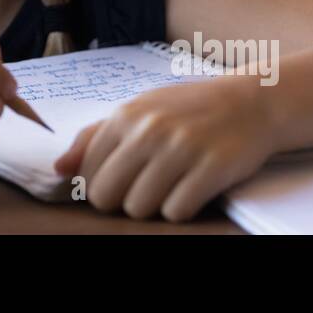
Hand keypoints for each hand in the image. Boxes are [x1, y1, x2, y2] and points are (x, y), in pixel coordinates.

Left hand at [52, 75, 278, 221]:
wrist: (253, 100)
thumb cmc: (189, 108)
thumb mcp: (139, 110)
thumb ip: (95, 137)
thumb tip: (59, 169)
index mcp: (126, 115)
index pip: (88, 173)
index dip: (102, 185)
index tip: (123, 180)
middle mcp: (149, 130)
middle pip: (106, 197)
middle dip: (122, 200)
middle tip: (145, 188)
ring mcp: (181, 149)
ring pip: (139, 208)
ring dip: (153, 206)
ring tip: (170, 185)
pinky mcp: (211, 169)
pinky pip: (176, 212)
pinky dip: (181, 209)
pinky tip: (191, 189)